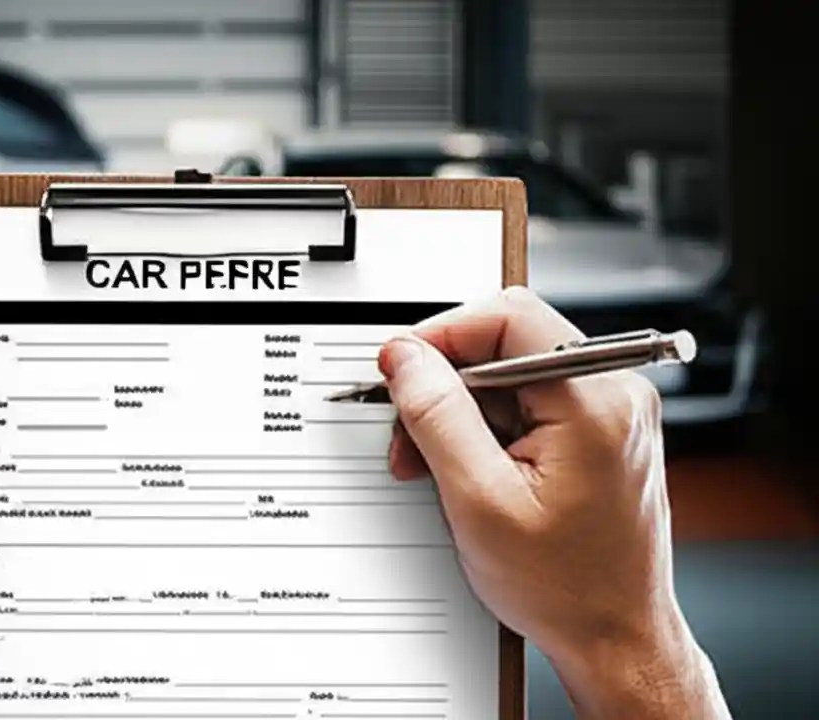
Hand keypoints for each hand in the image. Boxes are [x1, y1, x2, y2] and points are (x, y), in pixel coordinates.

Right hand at [381, 287, 729, 718]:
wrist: (615, 636)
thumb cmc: (565, 587)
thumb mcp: (478, 500)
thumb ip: (437, 417)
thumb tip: (405, 358)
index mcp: (596, 403)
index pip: (510, 317)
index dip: (442, 333)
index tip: (401, 366)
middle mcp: (615, 394)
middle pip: (507, 342)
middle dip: (445, 383)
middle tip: (410, 433)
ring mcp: (611, 412)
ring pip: (510, 373)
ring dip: (460, 411)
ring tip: (434, 464)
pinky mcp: (599, 430)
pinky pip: (527, 400)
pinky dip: (486, 427)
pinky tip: (466, 468)